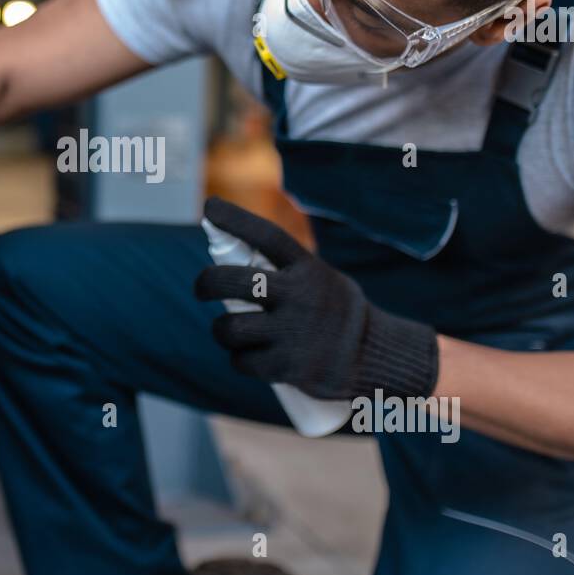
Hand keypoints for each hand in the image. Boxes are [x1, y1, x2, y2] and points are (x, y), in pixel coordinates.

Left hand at [194, 197, 437, 399]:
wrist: (372, 357)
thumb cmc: (333, 311)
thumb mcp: (319, 278)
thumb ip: (283, 268)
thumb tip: (230, 246)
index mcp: (307, 269)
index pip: (266, 236)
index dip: (235, 220)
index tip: (209, 208)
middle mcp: (299, 296)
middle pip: (232, 281)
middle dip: (205, 283)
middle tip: (201, 289)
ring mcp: (293, 332)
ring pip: (230, 328)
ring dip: (221, 330)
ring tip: (230, 331)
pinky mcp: (288, 366)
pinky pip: (241, 361)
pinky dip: (239, 359)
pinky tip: (248, 356)